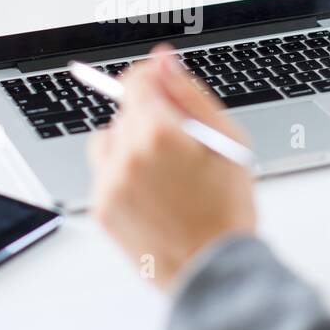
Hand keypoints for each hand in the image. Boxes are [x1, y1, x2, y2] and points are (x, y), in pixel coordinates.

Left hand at [86, 45, 256, 288]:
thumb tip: (163, 60)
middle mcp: (126, 154)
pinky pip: (104, 174)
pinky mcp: (101, 208)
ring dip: (128, 146)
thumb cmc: (227, 207)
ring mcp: (109, 183)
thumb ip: (190, 93)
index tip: (161, 86)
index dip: (152, 79)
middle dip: (148, 118)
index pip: (136, 81)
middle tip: (179, 146)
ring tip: (163, 172)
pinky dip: (123, 176)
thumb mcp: (226, 140)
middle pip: (125, 112)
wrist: (214, 269)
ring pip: (107, 141)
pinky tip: (153, 195)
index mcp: (158, 132)